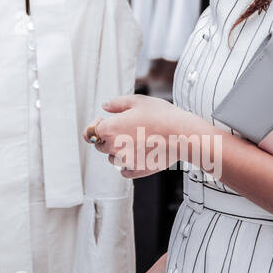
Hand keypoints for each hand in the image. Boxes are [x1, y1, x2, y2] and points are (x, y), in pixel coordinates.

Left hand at [84, 94, 198, 178]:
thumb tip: (105, 107)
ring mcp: (125, 161)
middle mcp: (114, 147)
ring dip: (118, 152)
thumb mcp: (137, 101)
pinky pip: (124, 171)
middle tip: (124, 130)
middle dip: (107, 139)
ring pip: (112, 159)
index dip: (96, 126)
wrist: (182, 134)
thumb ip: (116, 103)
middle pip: (100, 146)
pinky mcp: (137, 171)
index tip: (104, 122)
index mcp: (110, 128)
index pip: (90, 132)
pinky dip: (128, 165)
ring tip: (135, 141)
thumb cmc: (161, 116)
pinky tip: (139, 154)